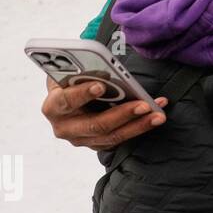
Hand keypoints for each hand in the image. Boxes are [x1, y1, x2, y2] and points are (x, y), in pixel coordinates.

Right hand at [42, 77, 167, 149]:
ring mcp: (81, 139)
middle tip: (143, 105)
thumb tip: (104, 67)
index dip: (82, 94)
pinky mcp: (97, 144)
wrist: (70, 98)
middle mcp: (65, 128)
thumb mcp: (70, 73)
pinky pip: (121, 138)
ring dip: (138, 125)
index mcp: (54, 106)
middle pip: (96, 125)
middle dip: (122, 114)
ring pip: (112, 136)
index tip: (100, 85)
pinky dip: (140, 126)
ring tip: (158, 114)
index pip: (66, 101)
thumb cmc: (71, 82)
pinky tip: (156, 115)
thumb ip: (82, 70)